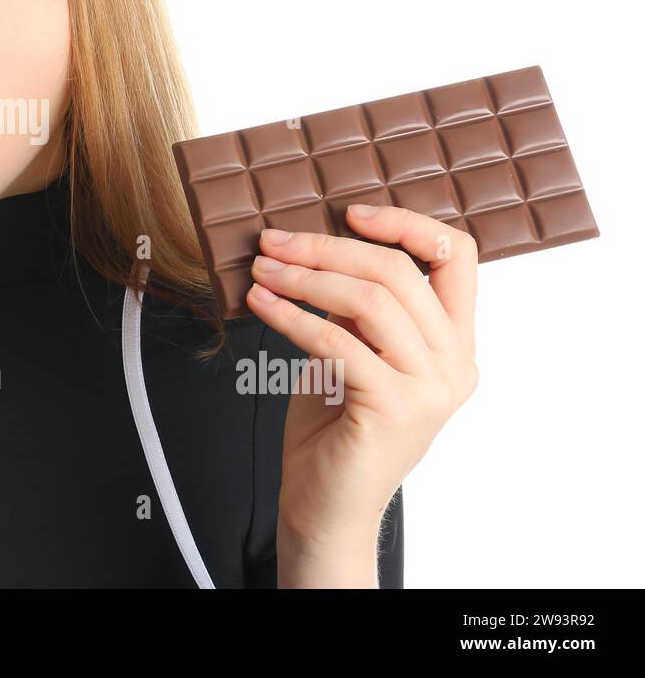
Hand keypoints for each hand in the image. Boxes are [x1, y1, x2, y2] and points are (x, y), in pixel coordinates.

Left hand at [244, 204, 478, 560]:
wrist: (326, 504)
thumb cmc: (334, 423)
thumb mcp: (355, 348)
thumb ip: (359, 305)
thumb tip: (319, 242)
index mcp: (455, 341)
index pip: (458, 256)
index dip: (406, 223)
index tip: (349, 212)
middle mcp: (456, 363)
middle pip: (398, 271)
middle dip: (326, 247)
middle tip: (272, 243)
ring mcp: (431, 388)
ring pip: (368, 300)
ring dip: (303, 277)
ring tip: (261, 270)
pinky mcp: (394, 408)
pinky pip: (336, 341)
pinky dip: (290, 315)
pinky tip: (259, 304)